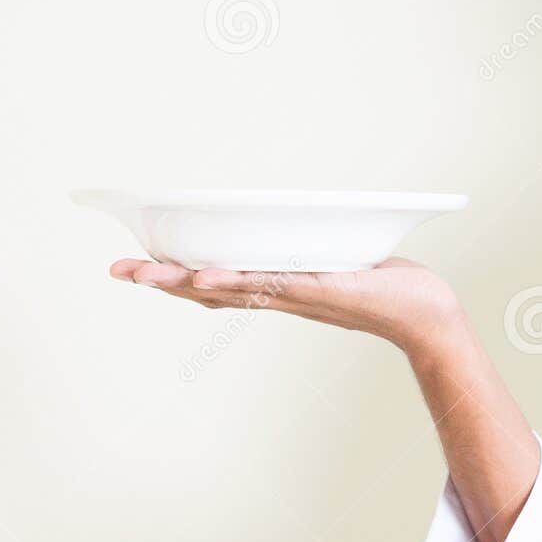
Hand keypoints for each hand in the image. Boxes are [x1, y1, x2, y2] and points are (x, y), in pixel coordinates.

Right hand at [108, 256, 462, 356]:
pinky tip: (207, 275)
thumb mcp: (335, 262)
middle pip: (207, 292)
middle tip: (117, 271)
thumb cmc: (384, 288)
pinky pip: (271, 284)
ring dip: (185, 282)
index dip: (173, 279)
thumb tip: (293, 227)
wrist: (424, 314)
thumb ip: (309, 254)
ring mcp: (295, 295)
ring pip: (229, 289)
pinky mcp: (319, 289)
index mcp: (276, 289)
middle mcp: (278, 297)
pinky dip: (238, 279)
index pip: (214, 286)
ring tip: (146, 275)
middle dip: (161, 282)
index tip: (133, 268)